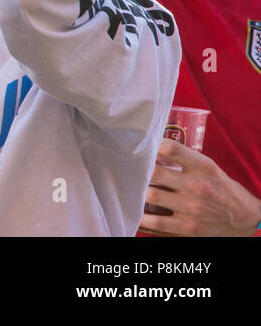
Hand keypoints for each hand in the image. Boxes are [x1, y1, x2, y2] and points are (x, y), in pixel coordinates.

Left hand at [140, 140, 260, 235]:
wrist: (246, 219)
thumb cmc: (223, 189)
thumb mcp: (209, 168)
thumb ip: (184, 159)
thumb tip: (153, 149)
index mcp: (203, 167)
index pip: (170, 148)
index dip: (151, 146)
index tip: (142, 147)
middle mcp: (197, 186)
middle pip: (154, 172)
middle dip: (138, 170)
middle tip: (127, 168)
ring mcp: (191, 207)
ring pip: (150, 196)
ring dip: (137, 192)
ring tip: (130, 188)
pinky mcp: (187, 226)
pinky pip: (155, 222)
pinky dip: (141, 217)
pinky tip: (135, 211)